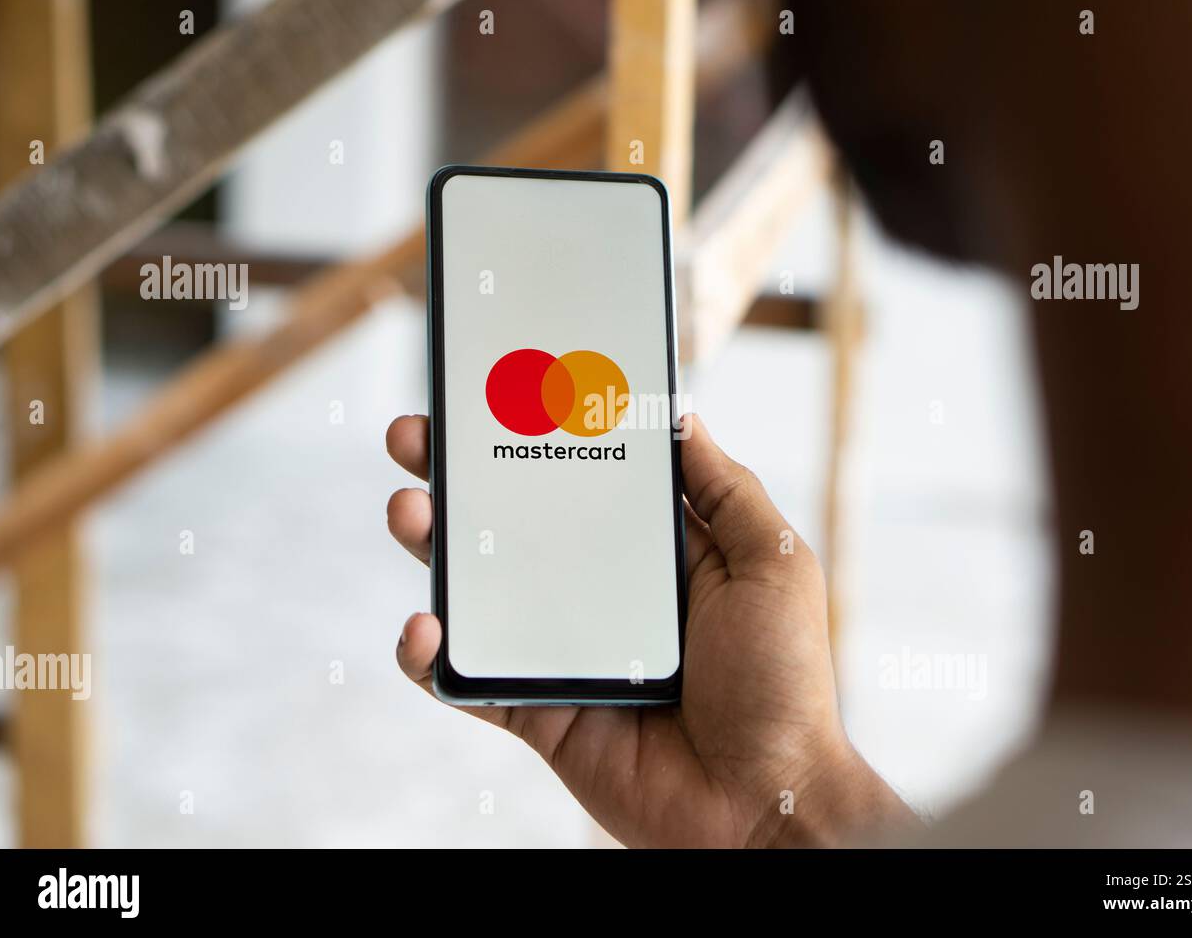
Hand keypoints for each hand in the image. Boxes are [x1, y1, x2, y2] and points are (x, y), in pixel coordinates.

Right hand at [385, 412, 913, 846]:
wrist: (766, 800)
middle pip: (514, 525)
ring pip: (479, 593)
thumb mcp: (773, 563)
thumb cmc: (783, 680)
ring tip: (409, 508)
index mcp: (651, 555)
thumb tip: (680, 416)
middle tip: (418, 437)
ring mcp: (562, 651)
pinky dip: (431, 657)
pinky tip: (422, 625)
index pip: (582, 480)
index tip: (497, 390)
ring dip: (432, 549)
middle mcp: (599, 595)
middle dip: (460, 477)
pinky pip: (468, 680)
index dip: (538, 438)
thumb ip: (727, 491)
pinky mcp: (537, 710)